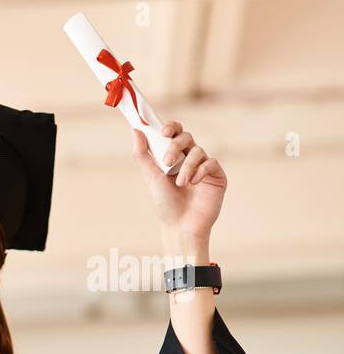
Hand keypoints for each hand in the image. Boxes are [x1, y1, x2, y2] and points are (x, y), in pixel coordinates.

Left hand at [132, 122, 226, 240]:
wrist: (181, 226)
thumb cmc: (166, 204)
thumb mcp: (152, 178)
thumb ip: (143, 156)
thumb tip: (136, 131)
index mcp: (174, 157)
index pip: (174, 133)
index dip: (170, 127)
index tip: (163, 132)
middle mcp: (189, 159)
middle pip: (186, 137)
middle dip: (175, 146)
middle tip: (168, 161)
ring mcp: (204, 166)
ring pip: (198, 150)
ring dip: (187, 166)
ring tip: (180, 183)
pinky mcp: (217, 175)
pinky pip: (211, 162)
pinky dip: (200, 171)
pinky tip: (194, 184)